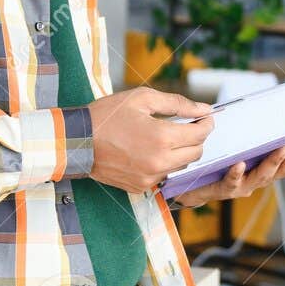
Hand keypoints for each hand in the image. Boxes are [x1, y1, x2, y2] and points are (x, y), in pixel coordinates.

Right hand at [87, 86, 213, 192]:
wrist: (77, 142)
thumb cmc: (107, 116)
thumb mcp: (142, 99)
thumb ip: (177, 104)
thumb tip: (205, 109)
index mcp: (161, 138)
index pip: (200, 135)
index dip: (206, 124)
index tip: (205, 118)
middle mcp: (159, 162)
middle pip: (196, 153)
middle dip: (196, 138)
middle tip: (186, 126)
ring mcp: (150, 177)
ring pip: (181, 166)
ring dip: (180, 152)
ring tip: (164, 137)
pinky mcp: (140, 186)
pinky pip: (163, 175)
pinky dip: (163, 163)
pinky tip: (149, 151)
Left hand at [169, 136, 284, 207]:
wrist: (190, 183)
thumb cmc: (219, 158)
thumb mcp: (243, 140)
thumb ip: (257, 128)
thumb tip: (275, 103)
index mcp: (270, 166)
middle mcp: (261, 178)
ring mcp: (244, 185)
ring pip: (265, 176)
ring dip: (276, 161)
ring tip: (284, 147)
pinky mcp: (223, 189)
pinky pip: (232, 182)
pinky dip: (237, 173)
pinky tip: (240, 164)